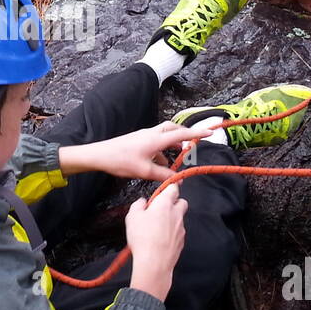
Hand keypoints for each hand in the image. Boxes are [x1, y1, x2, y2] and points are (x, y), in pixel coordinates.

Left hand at [58, 121, 215, 181]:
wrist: (100, 155)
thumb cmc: (121, 161)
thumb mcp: (145, 171)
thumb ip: (164, 175)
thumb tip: (177, 179)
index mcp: (156, 139)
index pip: (181, 134)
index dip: (196, 134)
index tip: (210, 132)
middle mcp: (151, 134)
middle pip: (172, 129)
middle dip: (183, 136)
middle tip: (190, 146)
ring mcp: (144, 136)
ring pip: (163, 136)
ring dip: (171, 146)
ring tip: (175, 160)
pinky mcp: (137, 140)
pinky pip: (155, 143)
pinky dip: (161, 151)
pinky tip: (160, 164)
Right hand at [125, 182, 187, 301]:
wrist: (154, 262)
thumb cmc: (143, 238)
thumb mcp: (132, 217)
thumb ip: (138, 205)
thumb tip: (141, 202)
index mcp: (165, 204)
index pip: (173, 187)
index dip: (169, 187)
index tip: (164, 189)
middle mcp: (176, 213)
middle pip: (181, 201)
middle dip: (173, 202)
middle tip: (161, 208)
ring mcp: (181, 228)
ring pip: (180, 217)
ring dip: (172, 218)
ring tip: (157, 226)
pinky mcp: (181, 241)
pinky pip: (178, 231)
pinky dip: (172, 232)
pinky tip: (160, 238)